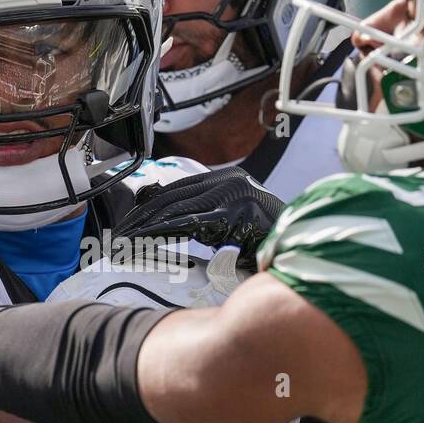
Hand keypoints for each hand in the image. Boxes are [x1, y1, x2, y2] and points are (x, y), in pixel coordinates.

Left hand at [114, 167, 284, 267]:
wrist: (302, 243)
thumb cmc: (268, 238)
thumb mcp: (235, 218)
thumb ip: (207, 214)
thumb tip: (173, 219)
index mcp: (228, 179)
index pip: (178, 188)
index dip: (151, 204)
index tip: (131, 220)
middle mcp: (228, 182)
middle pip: (172, 196)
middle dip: (142, 215)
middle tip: (121, 231)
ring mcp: (230, 197)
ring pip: (175, 208)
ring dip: (146, 225)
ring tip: (127, 238)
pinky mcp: (232, 216)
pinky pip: (188, 223)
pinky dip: (163, 231)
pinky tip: (146, 240)